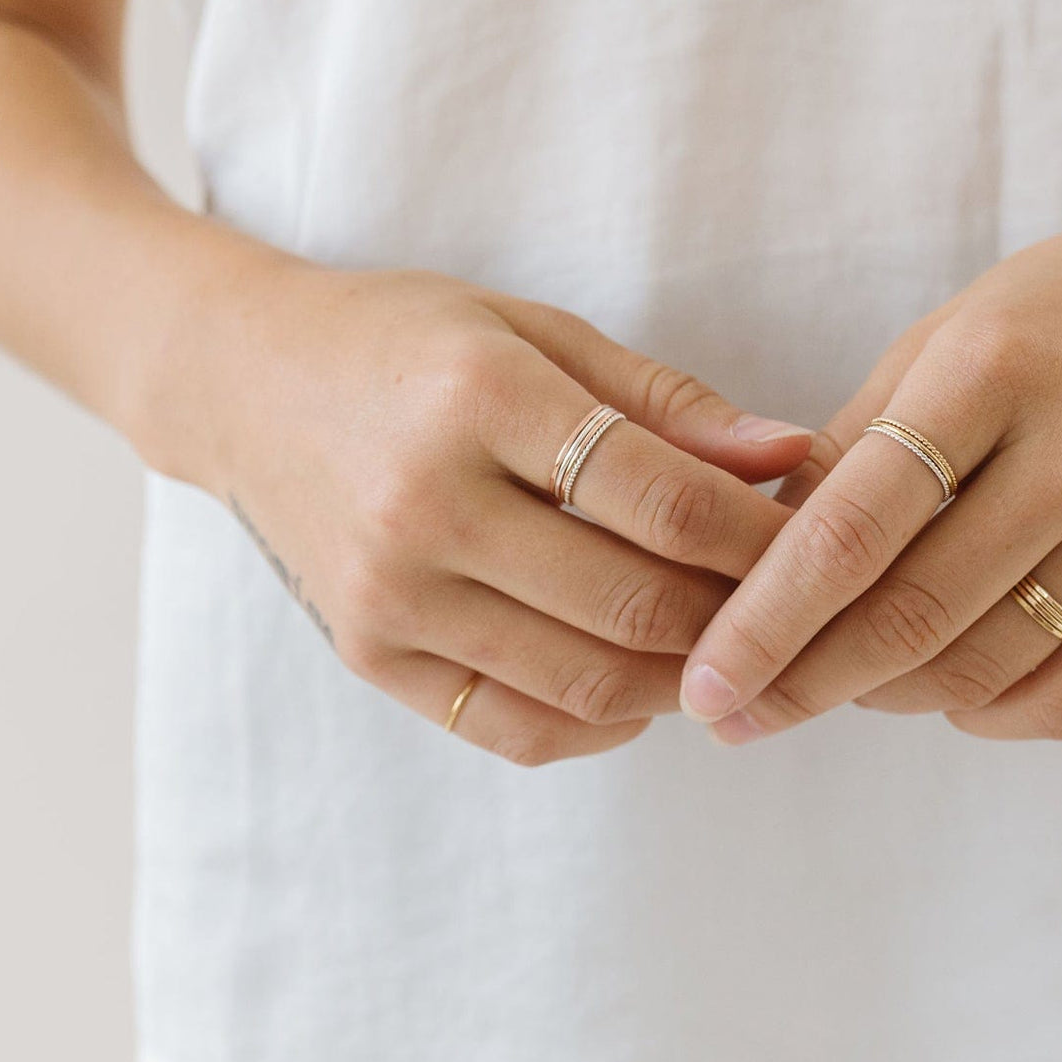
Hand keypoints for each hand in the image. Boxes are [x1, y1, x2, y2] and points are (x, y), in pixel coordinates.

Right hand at [149, 255, 811, 763]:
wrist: (247, 387)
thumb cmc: (410, 346)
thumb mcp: (534, 333)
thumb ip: (666, 402)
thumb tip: (790, 457)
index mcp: (478, 400)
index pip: (660, 498)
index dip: (758, 536)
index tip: (814, 543)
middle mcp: (424, 506)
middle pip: (631, 604)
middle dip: (736, 617)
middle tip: (787, 609)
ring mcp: (388, 595)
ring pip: (585, 681)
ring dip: (681, 680)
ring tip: (725, 649)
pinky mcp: (368, 655)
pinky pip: (514, 728)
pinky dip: (600, 723)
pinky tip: (638, 687)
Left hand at [678, 182, 1061, 742]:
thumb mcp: (941, 342)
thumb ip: (850, 454)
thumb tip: (753, 567)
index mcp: (992, 372)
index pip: (851, 532)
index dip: (762, 624)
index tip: (704, 687)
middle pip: (910, 618)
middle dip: (802, 685)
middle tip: (731, 718)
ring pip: (981, 671)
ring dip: (883, 698)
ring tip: (828, 685)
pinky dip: (980, 714)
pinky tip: (936, 689)